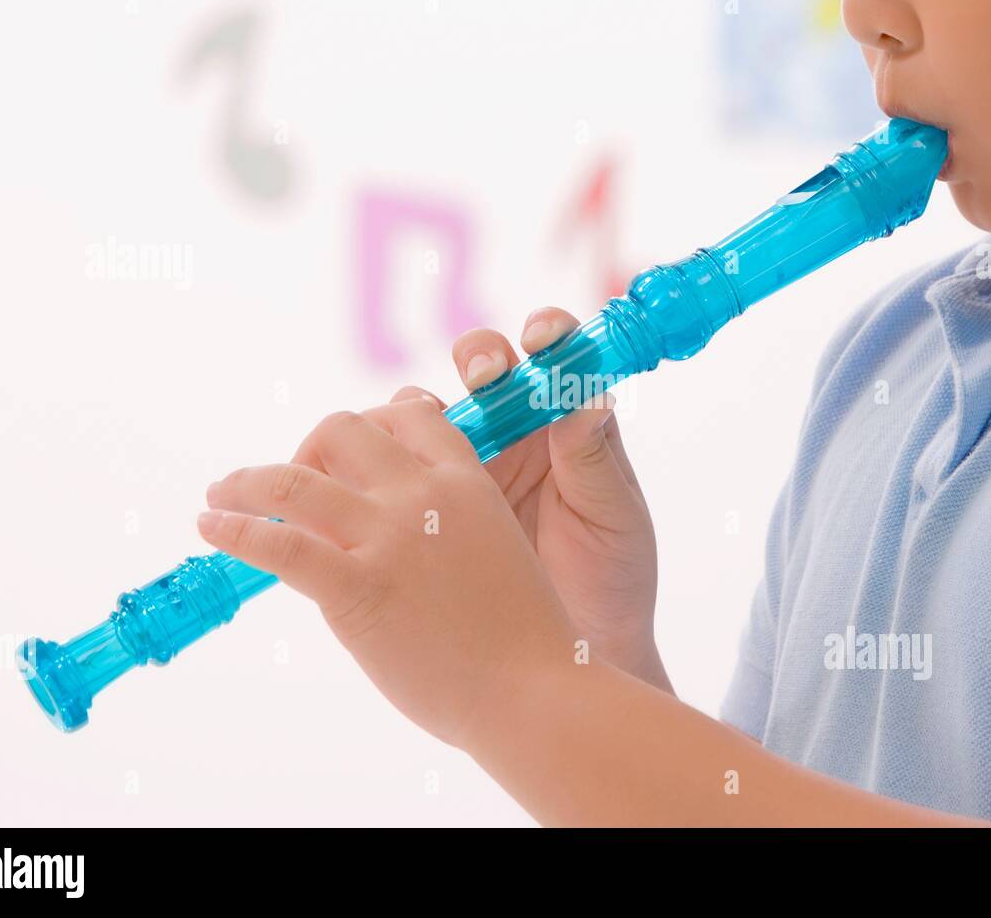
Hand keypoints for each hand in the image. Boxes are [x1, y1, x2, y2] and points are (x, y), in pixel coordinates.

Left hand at [198, 398, 577, 748]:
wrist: (532, 692)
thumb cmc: (519, 635)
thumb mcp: (492, 548)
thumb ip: (444, 522)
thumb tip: (383, 525)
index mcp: (466, 482)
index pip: (408, 413)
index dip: (368, 423)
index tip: (342, 451)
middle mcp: (425, 496)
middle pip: (343, 429)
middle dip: (308, 448)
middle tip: (292, 487)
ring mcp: (390, 539)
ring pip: (296, 478)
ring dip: (247, 482)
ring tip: (220, 494)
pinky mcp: (359, 588)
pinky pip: (281, 544)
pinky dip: (235, 530)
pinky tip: (211, 528)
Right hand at [394, 306, 668, 691]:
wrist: (567, 655)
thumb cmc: (610, 581)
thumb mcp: (613, 521)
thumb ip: (595, 461)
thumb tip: (587, 397)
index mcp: (568, 425)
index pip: (557, 358)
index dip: (546, 334)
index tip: (541, 336)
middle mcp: (515, 432)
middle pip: (485, 368)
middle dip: (480, 358)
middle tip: (484, 377)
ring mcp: (464, 464)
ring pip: (430, 409)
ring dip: (423, 402)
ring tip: (431, 422)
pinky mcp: (424, 501)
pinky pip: (392, 465)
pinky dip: (377, 454)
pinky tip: (381, 462)